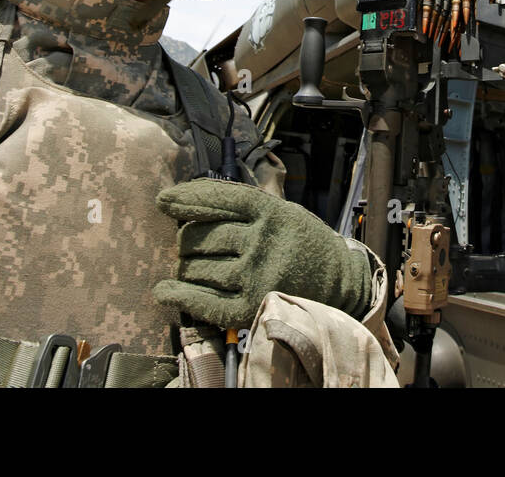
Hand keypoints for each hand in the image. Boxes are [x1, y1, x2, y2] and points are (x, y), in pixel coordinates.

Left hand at [152, 178, 371, 328]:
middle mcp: (262, 241)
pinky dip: (179, 297)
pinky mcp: (251, 306)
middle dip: (185, 240)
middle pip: (202, 237)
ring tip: (188, 266)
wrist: (341, 281)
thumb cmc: (302, 242)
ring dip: (185, 268)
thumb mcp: (283, 212)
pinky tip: (163, 291)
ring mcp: (256, 275)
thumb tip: (190, 199)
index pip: (219, 199)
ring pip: (198, 269)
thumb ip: (245, 206)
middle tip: (187, 244)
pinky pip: (204, 302)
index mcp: (271, 212)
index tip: (162, 201)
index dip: (187, 198)